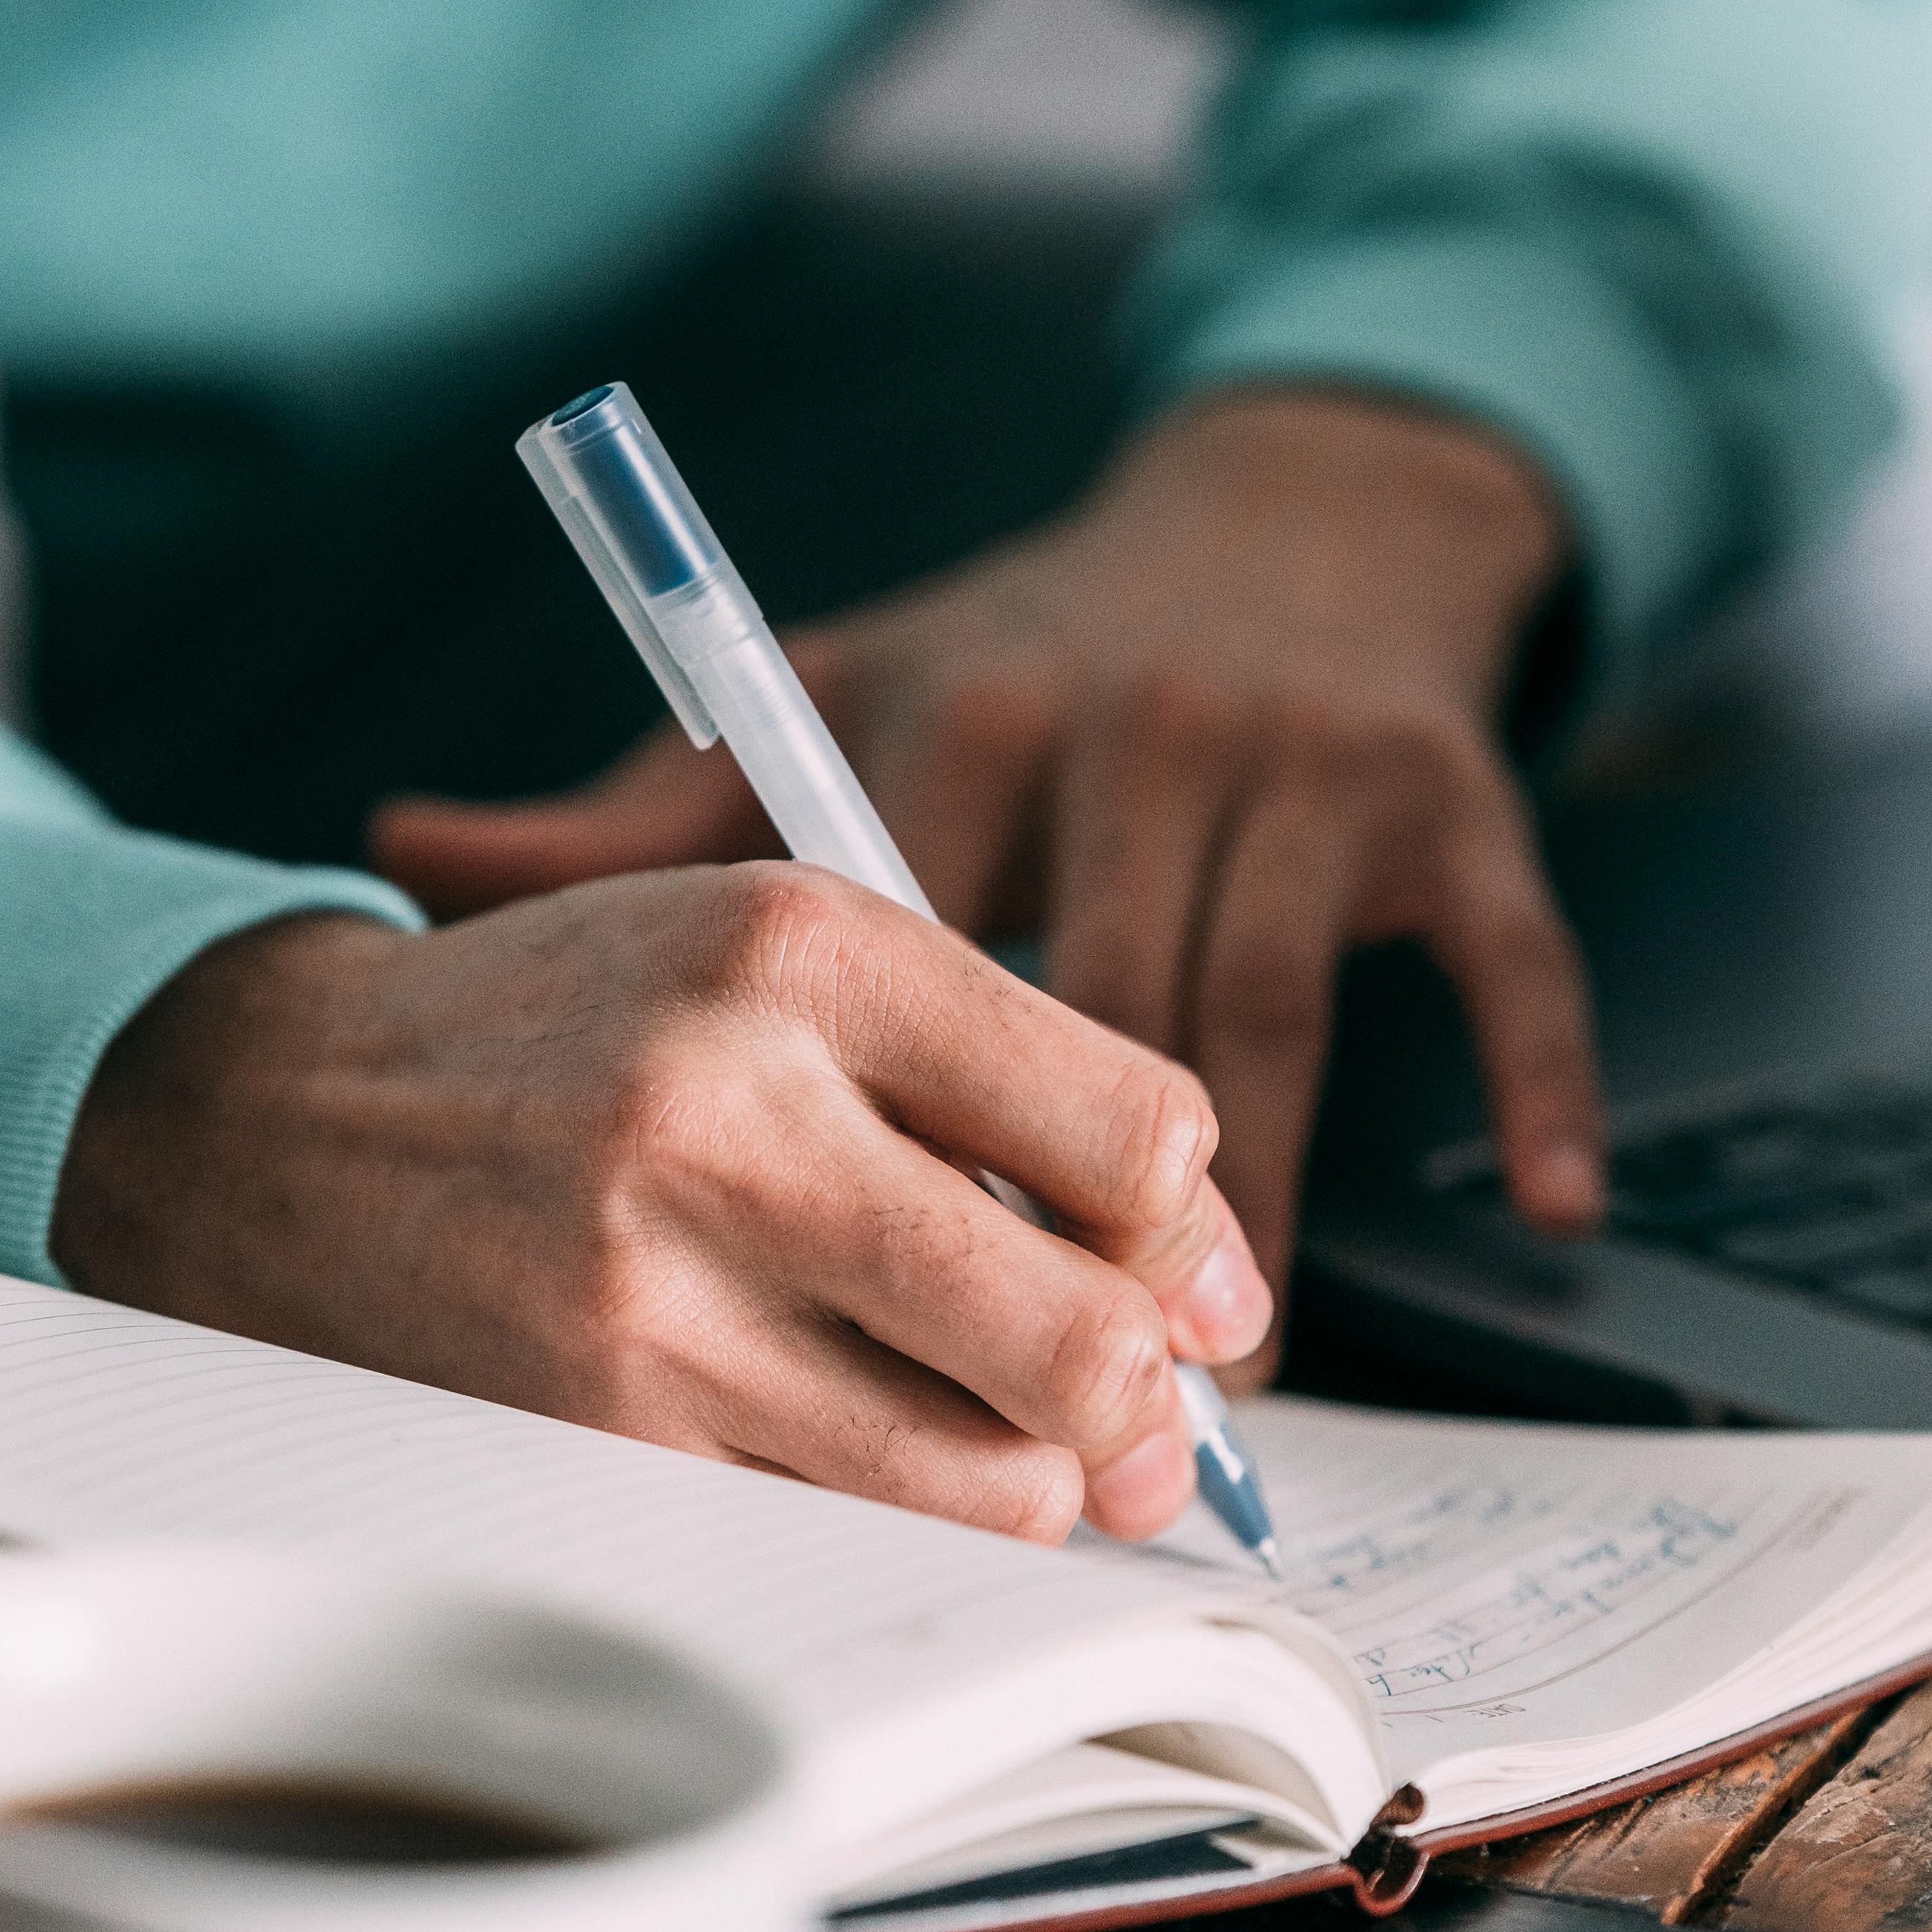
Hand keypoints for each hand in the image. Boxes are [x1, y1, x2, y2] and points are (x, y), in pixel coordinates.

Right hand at [53, 866, 1273, 1543]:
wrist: (266, 1116)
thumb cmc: (567, 1032)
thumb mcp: (769, 954)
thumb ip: (996, 1075)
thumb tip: (1212, 1284)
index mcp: (802, 948)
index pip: (1136, 1132)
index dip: (1199, 1241)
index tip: (1191, 1284)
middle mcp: (730, 1111)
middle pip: (1083, 1338)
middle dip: (1148, 1409)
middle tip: (1137, 1420)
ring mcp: (653, 1294)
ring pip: (983, 1477)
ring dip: (1028, 1484)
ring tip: (993, 1438)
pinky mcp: (593, 1437)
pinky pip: (838, 1531)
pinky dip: (883, 1518)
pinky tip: (843, 1451)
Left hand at [375, 390, 1603, 1358]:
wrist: (1287, 513)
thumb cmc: (1025, 656)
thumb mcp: (820, 693)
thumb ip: (633, 804)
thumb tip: (399, 840)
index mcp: (951, 723)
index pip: (908, 974)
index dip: (895, 1157)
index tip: (859, 1312)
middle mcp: (1123, 729)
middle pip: (1097, 1027)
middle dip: (1082, 1241)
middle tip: (1073, 1418)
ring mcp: (1296, 759)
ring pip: (1271, 1017)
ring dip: (1265, 1217)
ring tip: (1228, 1383)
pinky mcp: (1448, 783)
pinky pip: (1504, 953)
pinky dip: (1532, 1078)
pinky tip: (1532, 1210)